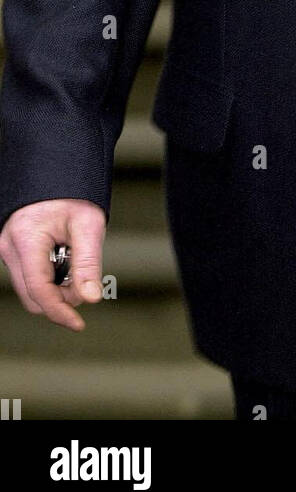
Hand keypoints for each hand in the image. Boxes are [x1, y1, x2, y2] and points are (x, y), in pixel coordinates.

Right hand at [0, 199, 105, 330]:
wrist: (57, 167)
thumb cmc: (73, 192)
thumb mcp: (89, 224)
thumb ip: (89, 263)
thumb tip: (91, 299)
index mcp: (25, 239)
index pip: (39, 291)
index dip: (60, 312)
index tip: (79, 324)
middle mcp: (9, 247)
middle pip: (32, 296)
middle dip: (61, 297)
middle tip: (85, 277)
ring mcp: (7, 248)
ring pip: (30, 287)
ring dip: (56, 285)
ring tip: (74, 255)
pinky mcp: (12, 249)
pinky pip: (29, 274)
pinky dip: (50, 274)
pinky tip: (64, 254)